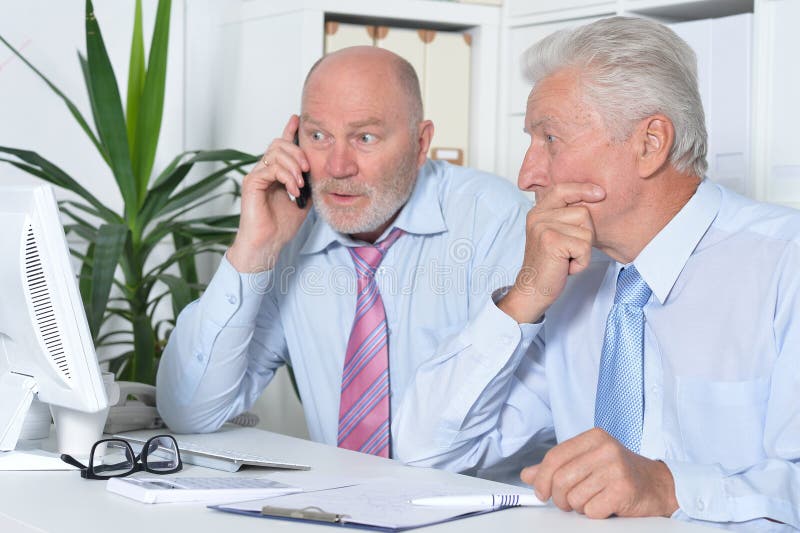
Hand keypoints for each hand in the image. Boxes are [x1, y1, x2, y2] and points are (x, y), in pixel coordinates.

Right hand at [227, 115, 311, 271]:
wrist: (268, 245)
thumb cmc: (282, 226)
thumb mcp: (303, 201)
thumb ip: (307, 183)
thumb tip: (318, 170)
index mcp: (276, 172)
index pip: (283, 146)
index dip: (290, 130)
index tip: (299, 119)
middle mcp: (264, 170)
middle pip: (279, 144)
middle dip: (297, 152)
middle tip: (308, 168)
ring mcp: (256, 175)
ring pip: (275, 153)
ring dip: (293, 165)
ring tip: (300, 184)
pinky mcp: (251, 183)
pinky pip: (269, 167)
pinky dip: (285, 176)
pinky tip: (293, 189)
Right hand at [498, 183, 604, 323]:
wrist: (533, 290)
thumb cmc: (548, 265)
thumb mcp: (553, 235)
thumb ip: (564, 217)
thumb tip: (594, 198)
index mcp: (537, 212)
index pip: (562, 189)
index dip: (582, 189)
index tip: (600, 194)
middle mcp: (538, 217)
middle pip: (583, 212)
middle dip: (585, 234)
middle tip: (568, 250)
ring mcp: (544, 228)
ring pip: (586, 231)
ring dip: (583, 250)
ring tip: (566, 258)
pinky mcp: (552, 241)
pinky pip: (585, 246)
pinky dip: (581, 261)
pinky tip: (566, 266)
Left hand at [520, 428, 678, 518]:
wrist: (658, 485)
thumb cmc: (620, 472)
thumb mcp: (587, 461)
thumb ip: (557, 467)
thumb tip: (528, 474)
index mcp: (594, 438)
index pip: (555, 457)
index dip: (542, 477)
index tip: (540, 491)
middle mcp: (605, 449)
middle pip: (561, 479)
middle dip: (560, 497)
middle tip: (568, 502)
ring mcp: (616, 468)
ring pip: (575, 497)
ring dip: (579, 506)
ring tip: (593, 499)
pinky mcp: (623, 489)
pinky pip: (592, 510)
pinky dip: (594, 513)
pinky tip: (605, 505)